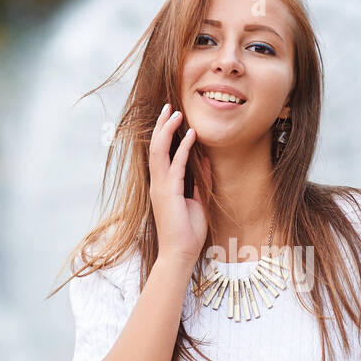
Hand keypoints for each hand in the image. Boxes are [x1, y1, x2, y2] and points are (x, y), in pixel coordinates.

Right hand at [149, 103, 210, 265]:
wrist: (180, 254)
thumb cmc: (188, 232)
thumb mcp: (198, 201)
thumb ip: (199, 181)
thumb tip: (204, 162)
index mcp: (163, 186)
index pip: (161, 154)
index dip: (164, 134)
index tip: (172, 118)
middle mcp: (158, 183)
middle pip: (156, 147)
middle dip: (162, 126)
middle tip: (169, 107)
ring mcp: (161, 187)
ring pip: (160, 152)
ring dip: (168, 131)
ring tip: (176, 113)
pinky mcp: (169, 193)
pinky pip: (176, 165)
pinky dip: (183, 148)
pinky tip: (190, 135)